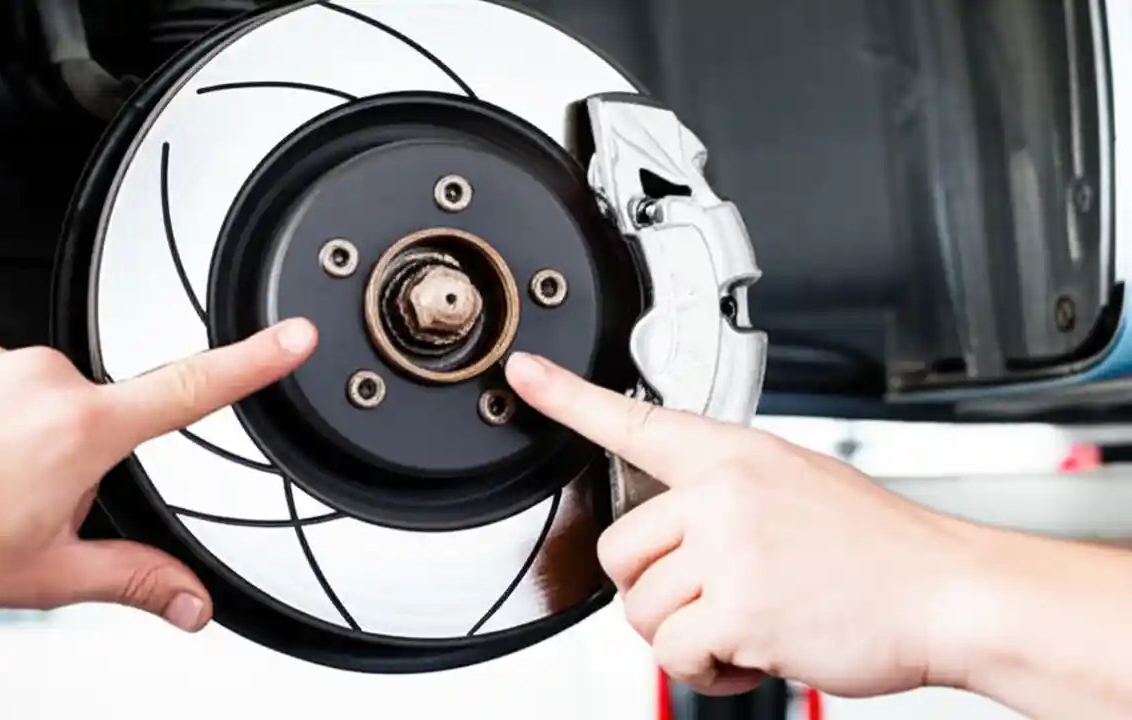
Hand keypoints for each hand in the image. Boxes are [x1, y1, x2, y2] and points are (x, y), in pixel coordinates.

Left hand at [0, 319, 316, 631]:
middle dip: (76, 461)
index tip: (295, 333)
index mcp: (81, 429)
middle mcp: (41, 378)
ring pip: (40, 402)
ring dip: (23, 441)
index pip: (192, 387)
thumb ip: (134, 580)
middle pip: (97, 417)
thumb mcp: (44, 575)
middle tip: (20, 507)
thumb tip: (192, 606)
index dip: (255, 359)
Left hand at [505, 352, 974, 697]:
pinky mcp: (739, 611)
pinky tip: (751, 650)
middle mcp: (723, 495)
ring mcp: (729, 551)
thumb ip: (728, 495)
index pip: (634, 418)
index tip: (525, 375)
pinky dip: (707, 668)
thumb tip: (679, 527)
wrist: (945, 592)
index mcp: (733, 456)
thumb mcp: (797, 485)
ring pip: (641, 609)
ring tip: (745, 623)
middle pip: (619, 549)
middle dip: (651, 588)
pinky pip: (674, 653)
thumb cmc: (879, 548)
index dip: (566, 396)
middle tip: (706, 597)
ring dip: (685, 633)